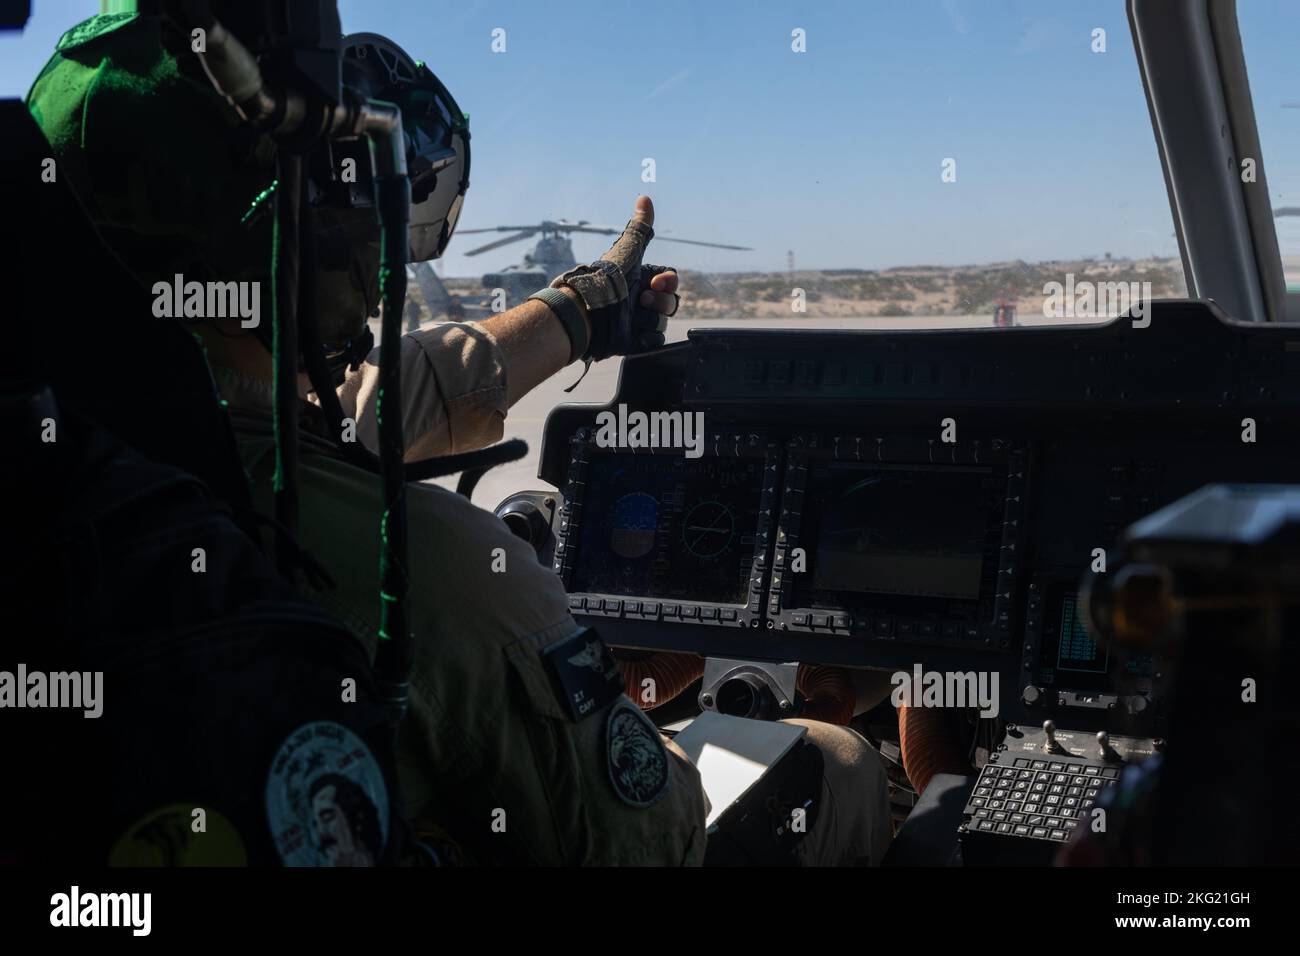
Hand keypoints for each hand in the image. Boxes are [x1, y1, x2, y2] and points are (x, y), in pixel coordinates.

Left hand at [552, 195, 678, 360]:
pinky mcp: (633, 341)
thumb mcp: (627, 252)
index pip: (670, 280)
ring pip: (662, 322)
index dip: (668, 282)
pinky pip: (655, 341)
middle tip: (642, 301)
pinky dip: (647, 337)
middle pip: (670, 302)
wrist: (587, 313)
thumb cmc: (605, 280)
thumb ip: (639, 229)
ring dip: (651, 319)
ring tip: (632, 317)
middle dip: (660, 302)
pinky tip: (633, 332)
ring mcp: (637, 321)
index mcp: (640, 278)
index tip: (656, 282)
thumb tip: (644, 197)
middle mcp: (640, 299)